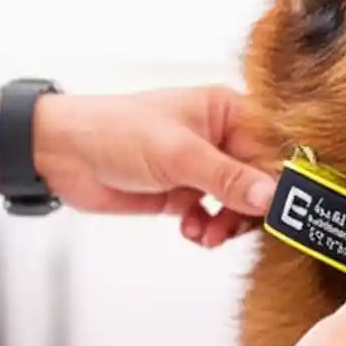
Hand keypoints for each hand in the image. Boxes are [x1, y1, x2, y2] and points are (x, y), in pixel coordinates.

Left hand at [34, 85, 276, 247]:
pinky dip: (206, 227)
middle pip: (258, 178)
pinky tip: (191, 228)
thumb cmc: (115, 130)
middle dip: (249, 206)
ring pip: (237, 201)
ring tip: (208, 234)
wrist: (61, 154)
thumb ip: (227, 178)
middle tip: (238, 227)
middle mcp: (220, 137)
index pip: (271, 145)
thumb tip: (271, 195)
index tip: (283, 206)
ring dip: (227, 222)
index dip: (280, 176)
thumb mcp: (178, 154)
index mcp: (228, 111)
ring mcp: (201, 166)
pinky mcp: (183, 191)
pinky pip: (212, 215)